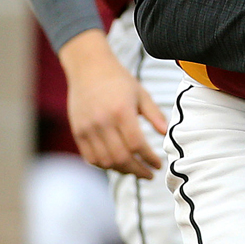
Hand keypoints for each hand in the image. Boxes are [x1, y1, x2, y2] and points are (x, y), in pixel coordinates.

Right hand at [59, 29, 166, 178]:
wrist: (89, 68)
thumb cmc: (119, 80)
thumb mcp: (142, 93)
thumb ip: (155, 114)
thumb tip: (166, 133)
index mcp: (121, 111)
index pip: (136, 144)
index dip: (149, 158)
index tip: (158, 164)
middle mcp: (102, 122)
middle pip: (121, 158)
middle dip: (138, 170)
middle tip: (149, 174)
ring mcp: (88, 129)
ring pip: (105, 161)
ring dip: (122, 170)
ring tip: (135, 170)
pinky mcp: (78, 132)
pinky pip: (91, 158)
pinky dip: (105, 165)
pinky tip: (117, 164)